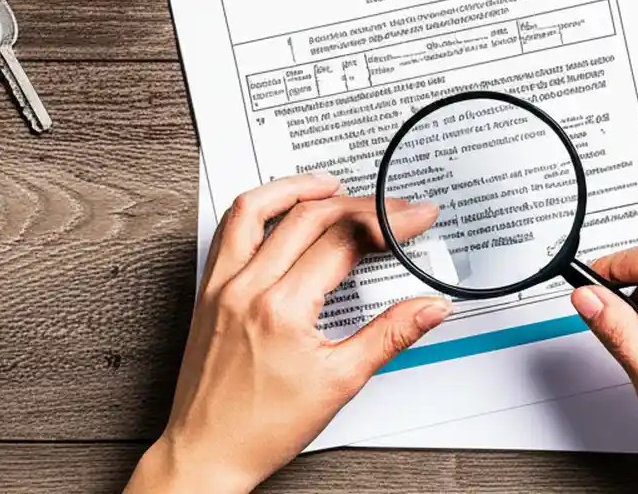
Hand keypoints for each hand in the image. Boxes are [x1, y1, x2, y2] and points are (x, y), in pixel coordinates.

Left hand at [126, 173, 450, 492]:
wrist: (207, 453)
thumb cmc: (261, 429)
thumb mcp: (340, 382)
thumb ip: (390, 335)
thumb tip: (430, 308)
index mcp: (282, 308)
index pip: (345, 241)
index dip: (388, 222)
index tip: (415, 217)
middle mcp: (246, 287)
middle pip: (310, 217)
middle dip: (360, 204)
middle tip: (392, 207)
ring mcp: (221, 286)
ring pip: (256, 209)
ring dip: (296, 188)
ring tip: (330, 184)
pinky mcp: (207, 291)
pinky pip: (229, 231)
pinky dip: (257, 209)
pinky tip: (280, 211)